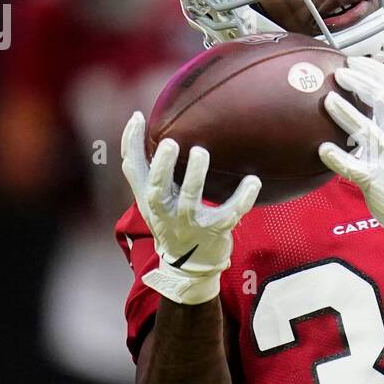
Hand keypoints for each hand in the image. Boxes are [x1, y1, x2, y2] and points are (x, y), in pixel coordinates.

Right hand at [120, 111, 260, 304]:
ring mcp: (189, 223)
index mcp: (148, 198)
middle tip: (170, 142)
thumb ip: (149, 169)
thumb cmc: (171, 219)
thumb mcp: (153, 198)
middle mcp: (164, 211)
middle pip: (157, 188)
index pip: (132, 170)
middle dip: (162, 166)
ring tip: (202, 152)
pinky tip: (253, 180)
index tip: (138, 117)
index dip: (130, 144)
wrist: (188, 265)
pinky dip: (243, 198)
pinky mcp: (214, 231)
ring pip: (190, 200)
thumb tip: (142, 122)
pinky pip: (230, 214)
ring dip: (196, 175)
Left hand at [318, 56, 383, 253]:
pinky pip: (356, 168)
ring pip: (370, 133)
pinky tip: (323, 149)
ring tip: (328, 100)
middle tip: (340, 74)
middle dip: (362, 85)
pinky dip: (339, 158)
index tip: (354, 60)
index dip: (375, 72)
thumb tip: (367, 91)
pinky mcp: (375, 182)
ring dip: (348, 115)